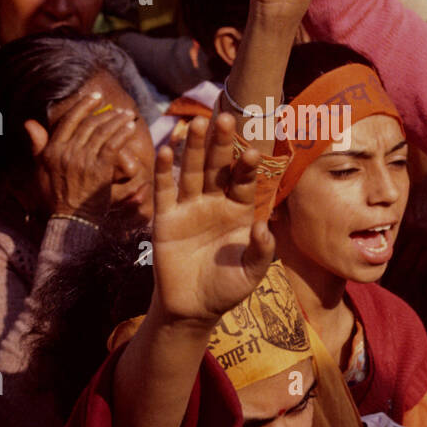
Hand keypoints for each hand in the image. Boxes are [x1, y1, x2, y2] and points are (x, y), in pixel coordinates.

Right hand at [25, 91, 141, 223]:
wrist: (70, 220)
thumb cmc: (55, 196)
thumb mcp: (40, 170)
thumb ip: (37, 145)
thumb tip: (29, 122)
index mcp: (51, 150)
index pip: (69, 121)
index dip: (83, 106)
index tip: (95, 98)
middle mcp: (66, 152)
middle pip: (88, 124)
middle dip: (105, 113)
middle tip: (117, 109)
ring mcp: (83, 160)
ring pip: (102, 132)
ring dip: (117, 121)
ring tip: (127, 115)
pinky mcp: (99, 170)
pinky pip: (113, 145)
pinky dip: (122, 134)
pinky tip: (130, 127)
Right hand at [150, 113, 274, 325]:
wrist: (192, 309)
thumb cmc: (226, 289)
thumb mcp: (251, 273)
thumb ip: (261, 251)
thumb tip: (263, 227)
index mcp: (238, 212)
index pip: (243, 182)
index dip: (246, 168)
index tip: (251, 152)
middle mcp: (214, 203)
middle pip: (217, 167)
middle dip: (220, 144)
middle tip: (226, 118)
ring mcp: (189, 208)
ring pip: (191, 171)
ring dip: (193, 148)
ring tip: (196, 123)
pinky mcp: (165, 218)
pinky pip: (164, 191)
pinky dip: (163, 171)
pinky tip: (166, 150)